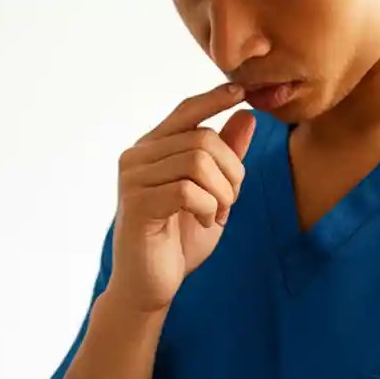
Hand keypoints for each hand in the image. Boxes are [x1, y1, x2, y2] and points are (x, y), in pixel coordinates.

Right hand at [108, 84, 256, 312]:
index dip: (215, 99)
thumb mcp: (213, 195)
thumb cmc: (178, 242)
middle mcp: (138, 156)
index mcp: (154, 148)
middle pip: (204, 138)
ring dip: (222, 192)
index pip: (187, 111)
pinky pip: (188, 190)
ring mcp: (133, 178)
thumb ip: (225, 158)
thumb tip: (246, 116)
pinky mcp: (137, 203)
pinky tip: (204, 222)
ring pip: (198, 161)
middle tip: (230, 202)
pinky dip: (208, 208)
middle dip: (232, 171)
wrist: (150, 286)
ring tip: (216, 214)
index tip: (242, 93)